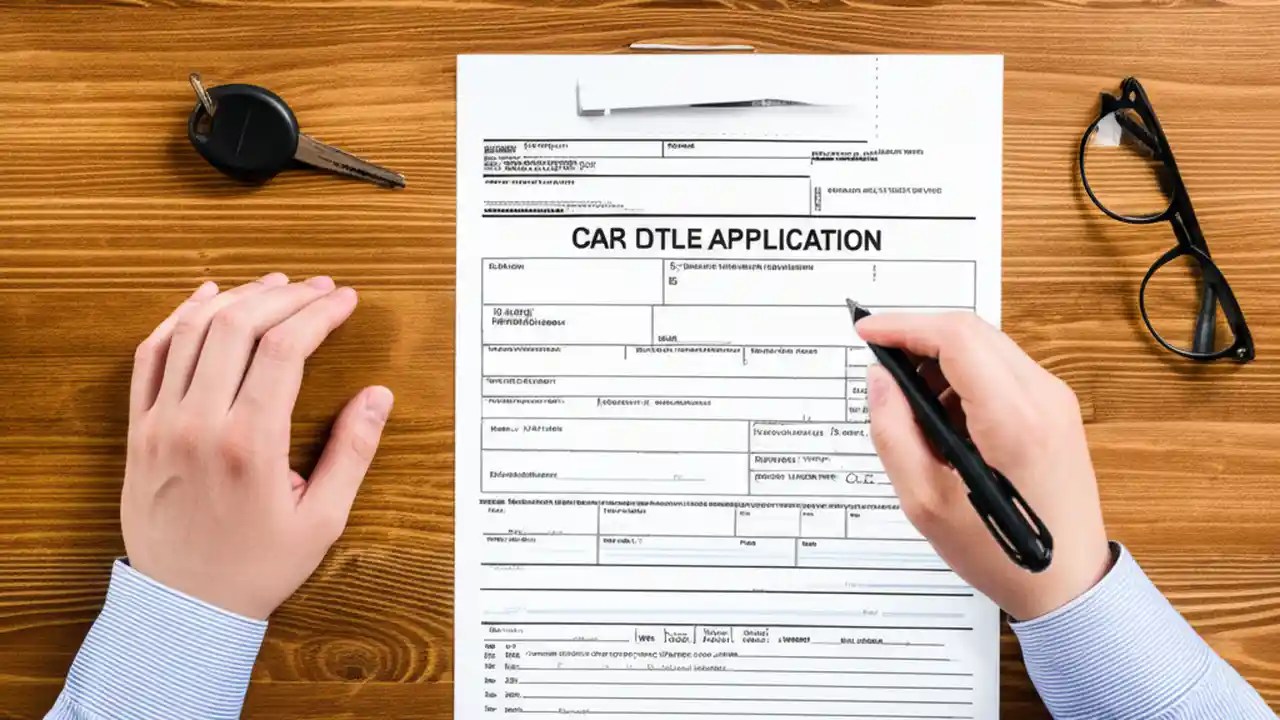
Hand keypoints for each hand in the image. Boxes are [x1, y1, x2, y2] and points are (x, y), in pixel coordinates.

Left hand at [121, 274, 392, 619]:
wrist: (184, 605)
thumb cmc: (258, 567)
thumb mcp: (323, 520)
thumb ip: (353, 452)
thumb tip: (379, 395)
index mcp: (250, 443)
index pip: (285, 348)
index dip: (319, 313)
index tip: (345, 299)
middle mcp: (199, 423)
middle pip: (238, 325)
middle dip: (285, 295)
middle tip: (318, 287)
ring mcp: (161, 423)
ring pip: (192, 330)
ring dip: (236, 297)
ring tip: (273, 285)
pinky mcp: (139, 430)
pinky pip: (149, 356)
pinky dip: (177, 318)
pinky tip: (205, 298)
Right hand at [856, 312, 1110, 620]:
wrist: (1067, 582)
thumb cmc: (1002, 553)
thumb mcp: (925, 502)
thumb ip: (894, 432)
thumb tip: (880, 380)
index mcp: (1013, 420)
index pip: (955, 337)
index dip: (903, 326)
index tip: (867, 332)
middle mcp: (1043, 398)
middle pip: (971, 331)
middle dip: (918, 339)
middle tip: (882, 370)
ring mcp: (1055, 400)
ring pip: (985, 345)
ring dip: (941, 361)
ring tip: (916, 412)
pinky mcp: (1055, 408)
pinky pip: (1001, 368)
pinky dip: (964, 377)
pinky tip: (946, 420)